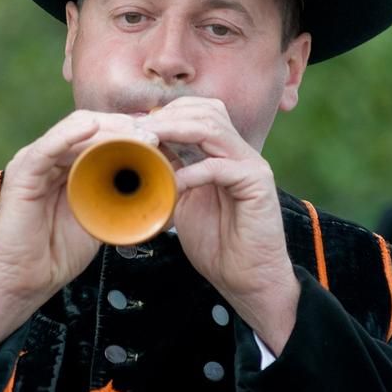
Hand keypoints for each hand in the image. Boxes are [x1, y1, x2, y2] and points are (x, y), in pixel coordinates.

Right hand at [0, 111, 158, 370]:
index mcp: (67, 164)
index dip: (129, 132)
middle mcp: (50, 157)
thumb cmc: (59, 252)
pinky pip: (48, 147)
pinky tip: (92, 128)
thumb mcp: (101, 217)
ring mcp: (35, 161)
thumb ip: (119, 196)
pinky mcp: (23, 173)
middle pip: (90, 127)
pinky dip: (70, 135)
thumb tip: (157, 184)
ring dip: (109, 130)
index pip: (100, 134)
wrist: (27, 280)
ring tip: (137, 134)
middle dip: (124, 127)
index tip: (160, 139)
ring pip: (74, 131)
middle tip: (154, 135)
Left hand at [137, 97, 297, 352]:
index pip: (197, 113)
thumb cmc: (216, 245)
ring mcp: (251, 165)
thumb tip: (139, 156)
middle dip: (167, 117)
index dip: (165, 115)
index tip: (133, 128)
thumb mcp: (183, 201)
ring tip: (149, 143)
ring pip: (213, 128)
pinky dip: (192, 171)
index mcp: (223, 153)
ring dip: (176, 132)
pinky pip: (220, 166)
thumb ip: (170, 175)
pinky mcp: (257, 183)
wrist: (245, 279)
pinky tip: (173, 183)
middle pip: (206, 111)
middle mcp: (239, 152)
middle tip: (137, 131)